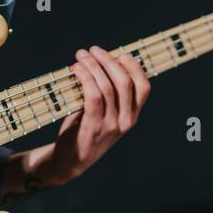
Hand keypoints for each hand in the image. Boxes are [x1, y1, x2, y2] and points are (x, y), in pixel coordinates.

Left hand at [33, 44, 150, 187]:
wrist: (68, 162)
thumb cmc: (83, 131)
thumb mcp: (102, 115)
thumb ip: (107, 95)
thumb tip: (100, 62)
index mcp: (131, 117)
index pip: (143, 88)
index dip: (133, 67)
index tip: (119, 54)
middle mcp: (125, 122)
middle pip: (125, 82)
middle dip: (108, 60)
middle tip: (93, 50)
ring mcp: (110, 126)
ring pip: (107, 86)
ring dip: (93, 65)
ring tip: (80, 56)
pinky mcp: (93, 127)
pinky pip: (93, 96)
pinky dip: (85, 78)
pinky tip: (76, 69)